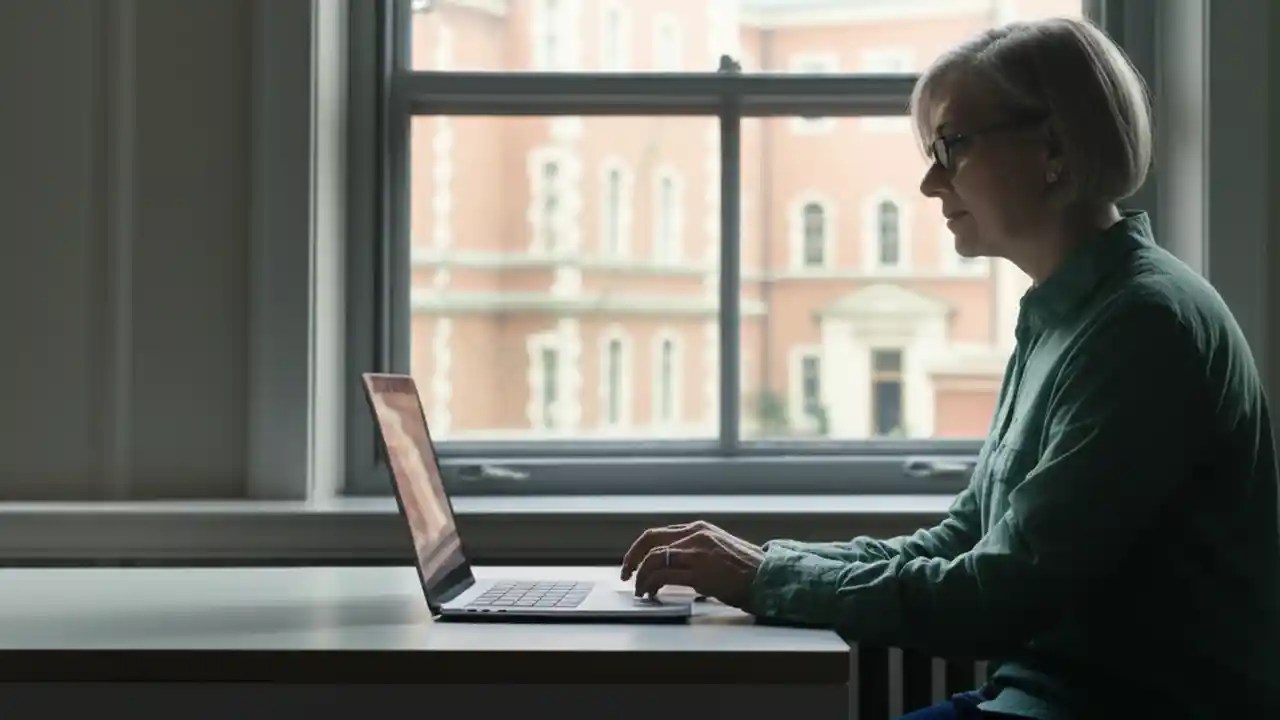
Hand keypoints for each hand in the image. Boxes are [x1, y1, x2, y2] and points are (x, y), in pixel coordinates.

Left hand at [620, 520, 764, 610]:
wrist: (768, 577)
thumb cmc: (747, 569)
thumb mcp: (719, 550)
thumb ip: (696, 552)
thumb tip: (675, 568)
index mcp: (699, 529)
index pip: (659, 533)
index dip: (641, 549)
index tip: (633, 562)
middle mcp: (694, 535)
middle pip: (649, 540)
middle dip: (632, 558)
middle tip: (625, 574)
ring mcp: (695, 552)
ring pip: (652, 558)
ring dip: (640, 576)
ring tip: (640, 591)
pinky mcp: (698, 571)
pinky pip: (662, 575)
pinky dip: (650, 584)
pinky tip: (650, 593)